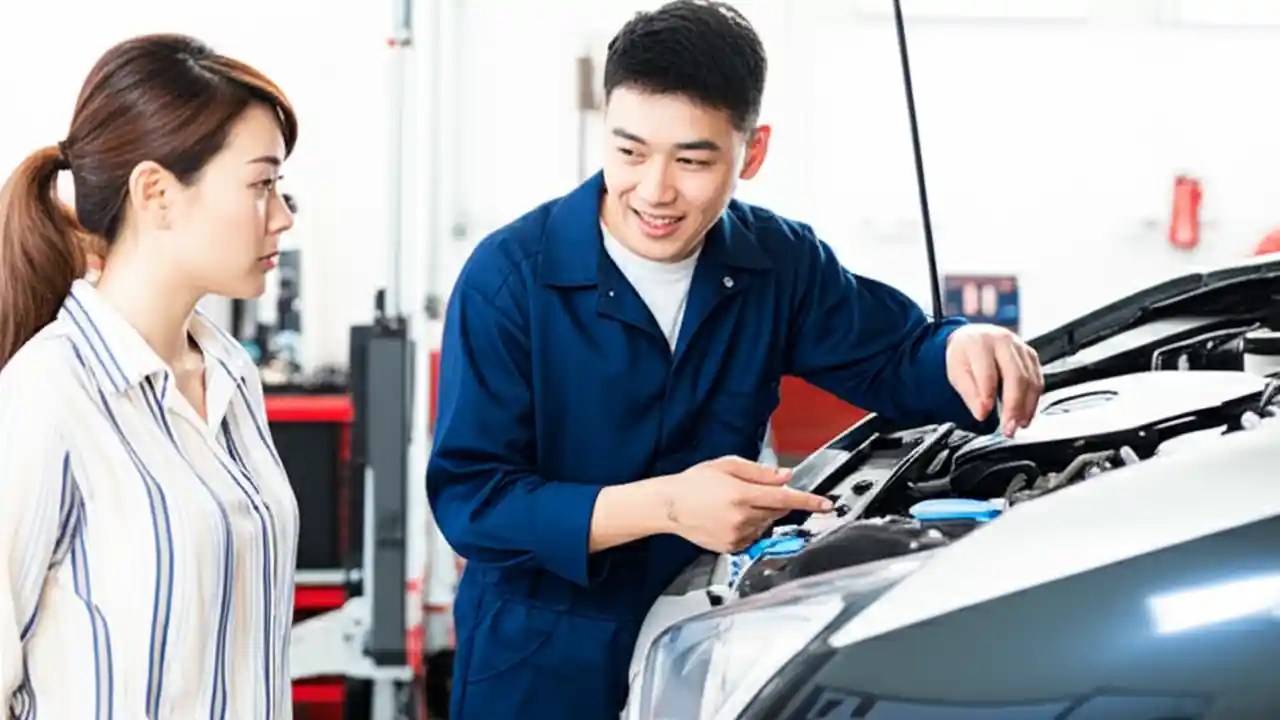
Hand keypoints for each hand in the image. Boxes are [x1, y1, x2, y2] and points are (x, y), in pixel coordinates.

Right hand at [655, 456, 832, 552]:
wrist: (670, 506)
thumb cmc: (694, 483)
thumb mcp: (727, 466)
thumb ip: (760, 472)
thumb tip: (786, 476)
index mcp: (742, 494)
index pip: (785, 499)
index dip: (809, 502)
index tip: (826, 505)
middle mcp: (741, 517)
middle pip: (778, 512)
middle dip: (776, 502)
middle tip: (756, 492)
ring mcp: (737, 535)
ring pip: (766, 525)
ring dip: (762, 515)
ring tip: (736, 505)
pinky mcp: (731, 547)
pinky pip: (753, 538)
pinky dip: (750, 527)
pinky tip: (731, 518)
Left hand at [945, 324, 1044, 436]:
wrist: (973, 337)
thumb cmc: (964, 356)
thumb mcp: (956, 372)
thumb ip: (969, 393)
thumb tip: (982, 413)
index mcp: (980, 343)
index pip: (987, 372)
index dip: (987, 396)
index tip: (984, 415)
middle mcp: (1003, 341)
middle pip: (1016, 376)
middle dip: (1014, 406)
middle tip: (1008, 428)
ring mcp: (1020, 347)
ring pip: (1031, 379)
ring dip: (1027, 407)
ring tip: (1018, 425)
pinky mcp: (1031, 355)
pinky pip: (1037, 380)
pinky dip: (1033, 401)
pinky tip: (1026, 415)